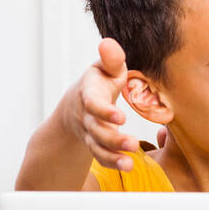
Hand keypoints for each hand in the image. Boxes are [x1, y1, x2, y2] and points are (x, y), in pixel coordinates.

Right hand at [66, 38, 137, 170]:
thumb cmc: (99, 82)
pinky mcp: (95, 144)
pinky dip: (113, 162)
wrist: (76, 105)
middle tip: (132, 144)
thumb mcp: (103, 69)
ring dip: (113, 155)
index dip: (104, 111)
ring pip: (97, 146)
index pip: (93, 103)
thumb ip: (111, 60)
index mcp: (90, 93)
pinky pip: (101, 156)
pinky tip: (128, 166)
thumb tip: (108, 43)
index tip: (120, 118)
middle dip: (112, 138)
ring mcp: (90, 132)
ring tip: (130, 163)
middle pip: (96, 129)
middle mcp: (87, 115)